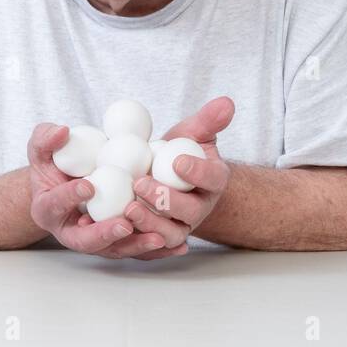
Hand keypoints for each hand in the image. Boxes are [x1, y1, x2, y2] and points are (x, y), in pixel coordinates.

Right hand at [28, 123, 185, 259]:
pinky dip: (157, 250)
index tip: (88, 185)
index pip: (55, 205)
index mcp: (47, 210)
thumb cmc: (53, 163)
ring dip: (137, 245)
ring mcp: (95, 241)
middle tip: (125, 224)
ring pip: (115, 250)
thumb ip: (45, 138)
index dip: (69, 197)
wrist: (66, 183)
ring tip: (159, 238)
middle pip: (85, 241)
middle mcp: (69, 233)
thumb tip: (62, 131)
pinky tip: (179, 245)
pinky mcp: (117, 243)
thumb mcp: (42, 148)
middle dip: (106, 234)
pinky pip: (136, 250)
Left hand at [129, 96, 233, 235]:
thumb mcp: (195, 133)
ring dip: (151, 223)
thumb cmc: (181, 152)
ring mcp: (182, 225)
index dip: (198, 172)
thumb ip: (209, 119)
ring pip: (171, 233)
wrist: (169, 177)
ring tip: (129, 207)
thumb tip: (226, 102)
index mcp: (214, 180)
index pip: (212, 179)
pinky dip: (137, 239)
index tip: (178, 161)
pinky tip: (119, 225)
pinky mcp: (161, 237)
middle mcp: (202, 208)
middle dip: (167, 200)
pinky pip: (151, 244)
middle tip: (142, 183)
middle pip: (191, 211)